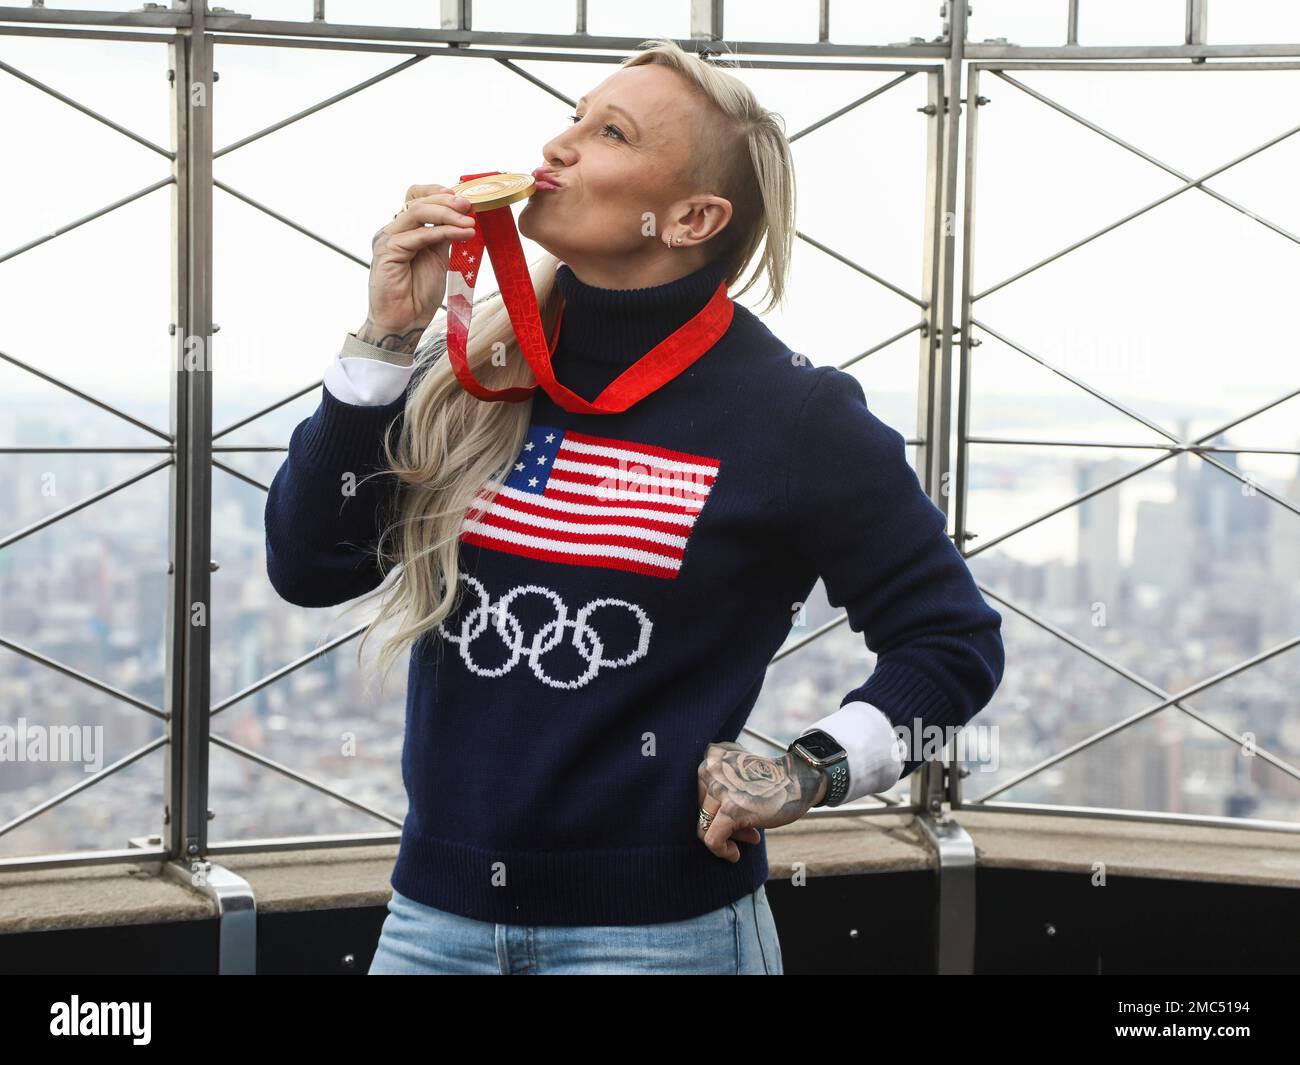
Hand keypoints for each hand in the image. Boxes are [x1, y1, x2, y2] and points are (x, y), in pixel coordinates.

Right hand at [359, 183, 478, 352]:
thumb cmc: (418, 295)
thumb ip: (444, 237)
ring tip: (469, 222)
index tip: (462, 197)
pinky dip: (443, 232)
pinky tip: (462, 234)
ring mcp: (387, 239)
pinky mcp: (387, 251)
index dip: (436, 192)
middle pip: (417, 201)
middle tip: (469, 206)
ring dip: (447, 214)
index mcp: (404, 230)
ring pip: (416, 212)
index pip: (415, 197)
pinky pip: (419, 235)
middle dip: (446, 201)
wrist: (404, 322)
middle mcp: (393, 231)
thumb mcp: (438, 258)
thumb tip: (463, 216)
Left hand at [695, 741, 827, 861]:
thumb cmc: (772, 783)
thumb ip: (721, 790)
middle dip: (721, 825)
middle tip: (744, 833)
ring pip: (703, 826)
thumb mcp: (739, 775)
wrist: (800, 780)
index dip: (716, 810)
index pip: (700, 793)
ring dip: (724, 840)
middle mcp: (711, 768)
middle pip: (701, 810)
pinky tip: (735, 855)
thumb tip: (707, 827)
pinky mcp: (730, 808)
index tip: (734, 820)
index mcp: (712, 757)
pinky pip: (712, 839)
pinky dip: (722, 851)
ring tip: (746, 841)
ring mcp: (719, 788)